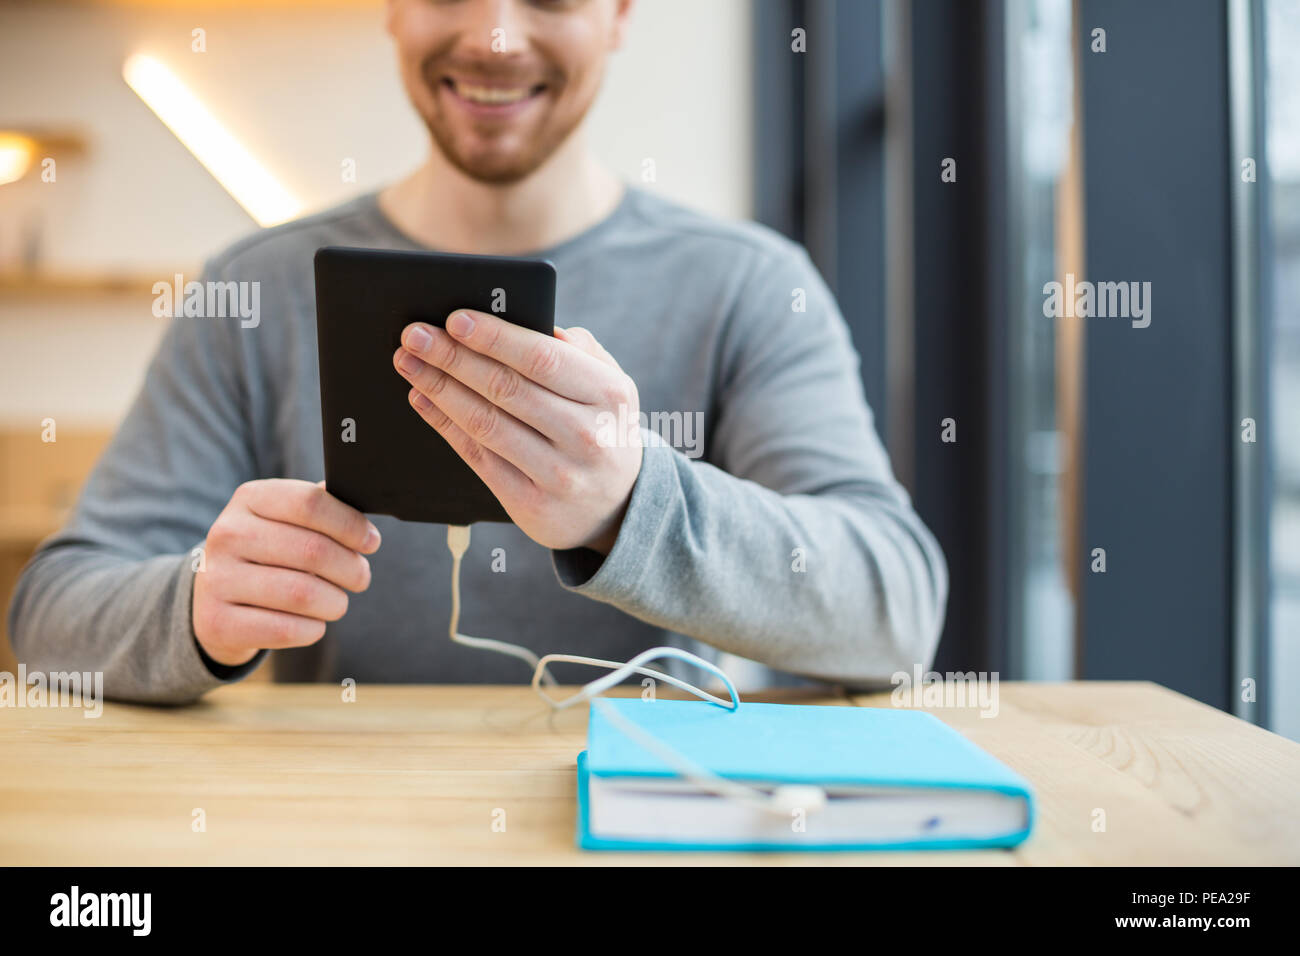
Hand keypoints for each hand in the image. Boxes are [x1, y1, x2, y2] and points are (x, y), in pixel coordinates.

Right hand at [193, 479, 380, 666]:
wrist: (216, 600)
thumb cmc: (269, 554)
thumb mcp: (285, 519)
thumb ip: (320, 508)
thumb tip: (363, 502)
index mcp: (249, 498)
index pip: (310, 503)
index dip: (350, 525)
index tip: (370, 542)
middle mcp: (227, 534)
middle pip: (313, 550)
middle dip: (351, 569)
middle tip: (360, 577)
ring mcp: (216, 579)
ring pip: (302, 594)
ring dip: (335, 602)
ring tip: (337, 602)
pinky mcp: (217, 623)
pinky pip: (285, 630)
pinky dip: (312, 629)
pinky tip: (313, 623)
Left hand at [393, 310, 642, 553]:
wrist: (617, 505)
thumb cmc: (602, 427)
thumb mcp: (610, 386)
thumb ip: (576, 350)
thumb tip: (521, 320)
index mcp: (608, 394)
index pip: (542, 358)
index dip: (494, 337)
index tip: (454, 318)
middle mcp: (586, 435)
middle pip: (505, 388)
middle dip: (452, 357)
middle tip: (413, 335)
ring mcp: (558, 473)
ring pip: (485, 423)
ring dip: (439, 388)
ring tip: (409, 363)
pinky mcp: (530, 502)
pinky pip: (477, 456)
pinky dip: (443, 425)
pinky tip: (422, 400)